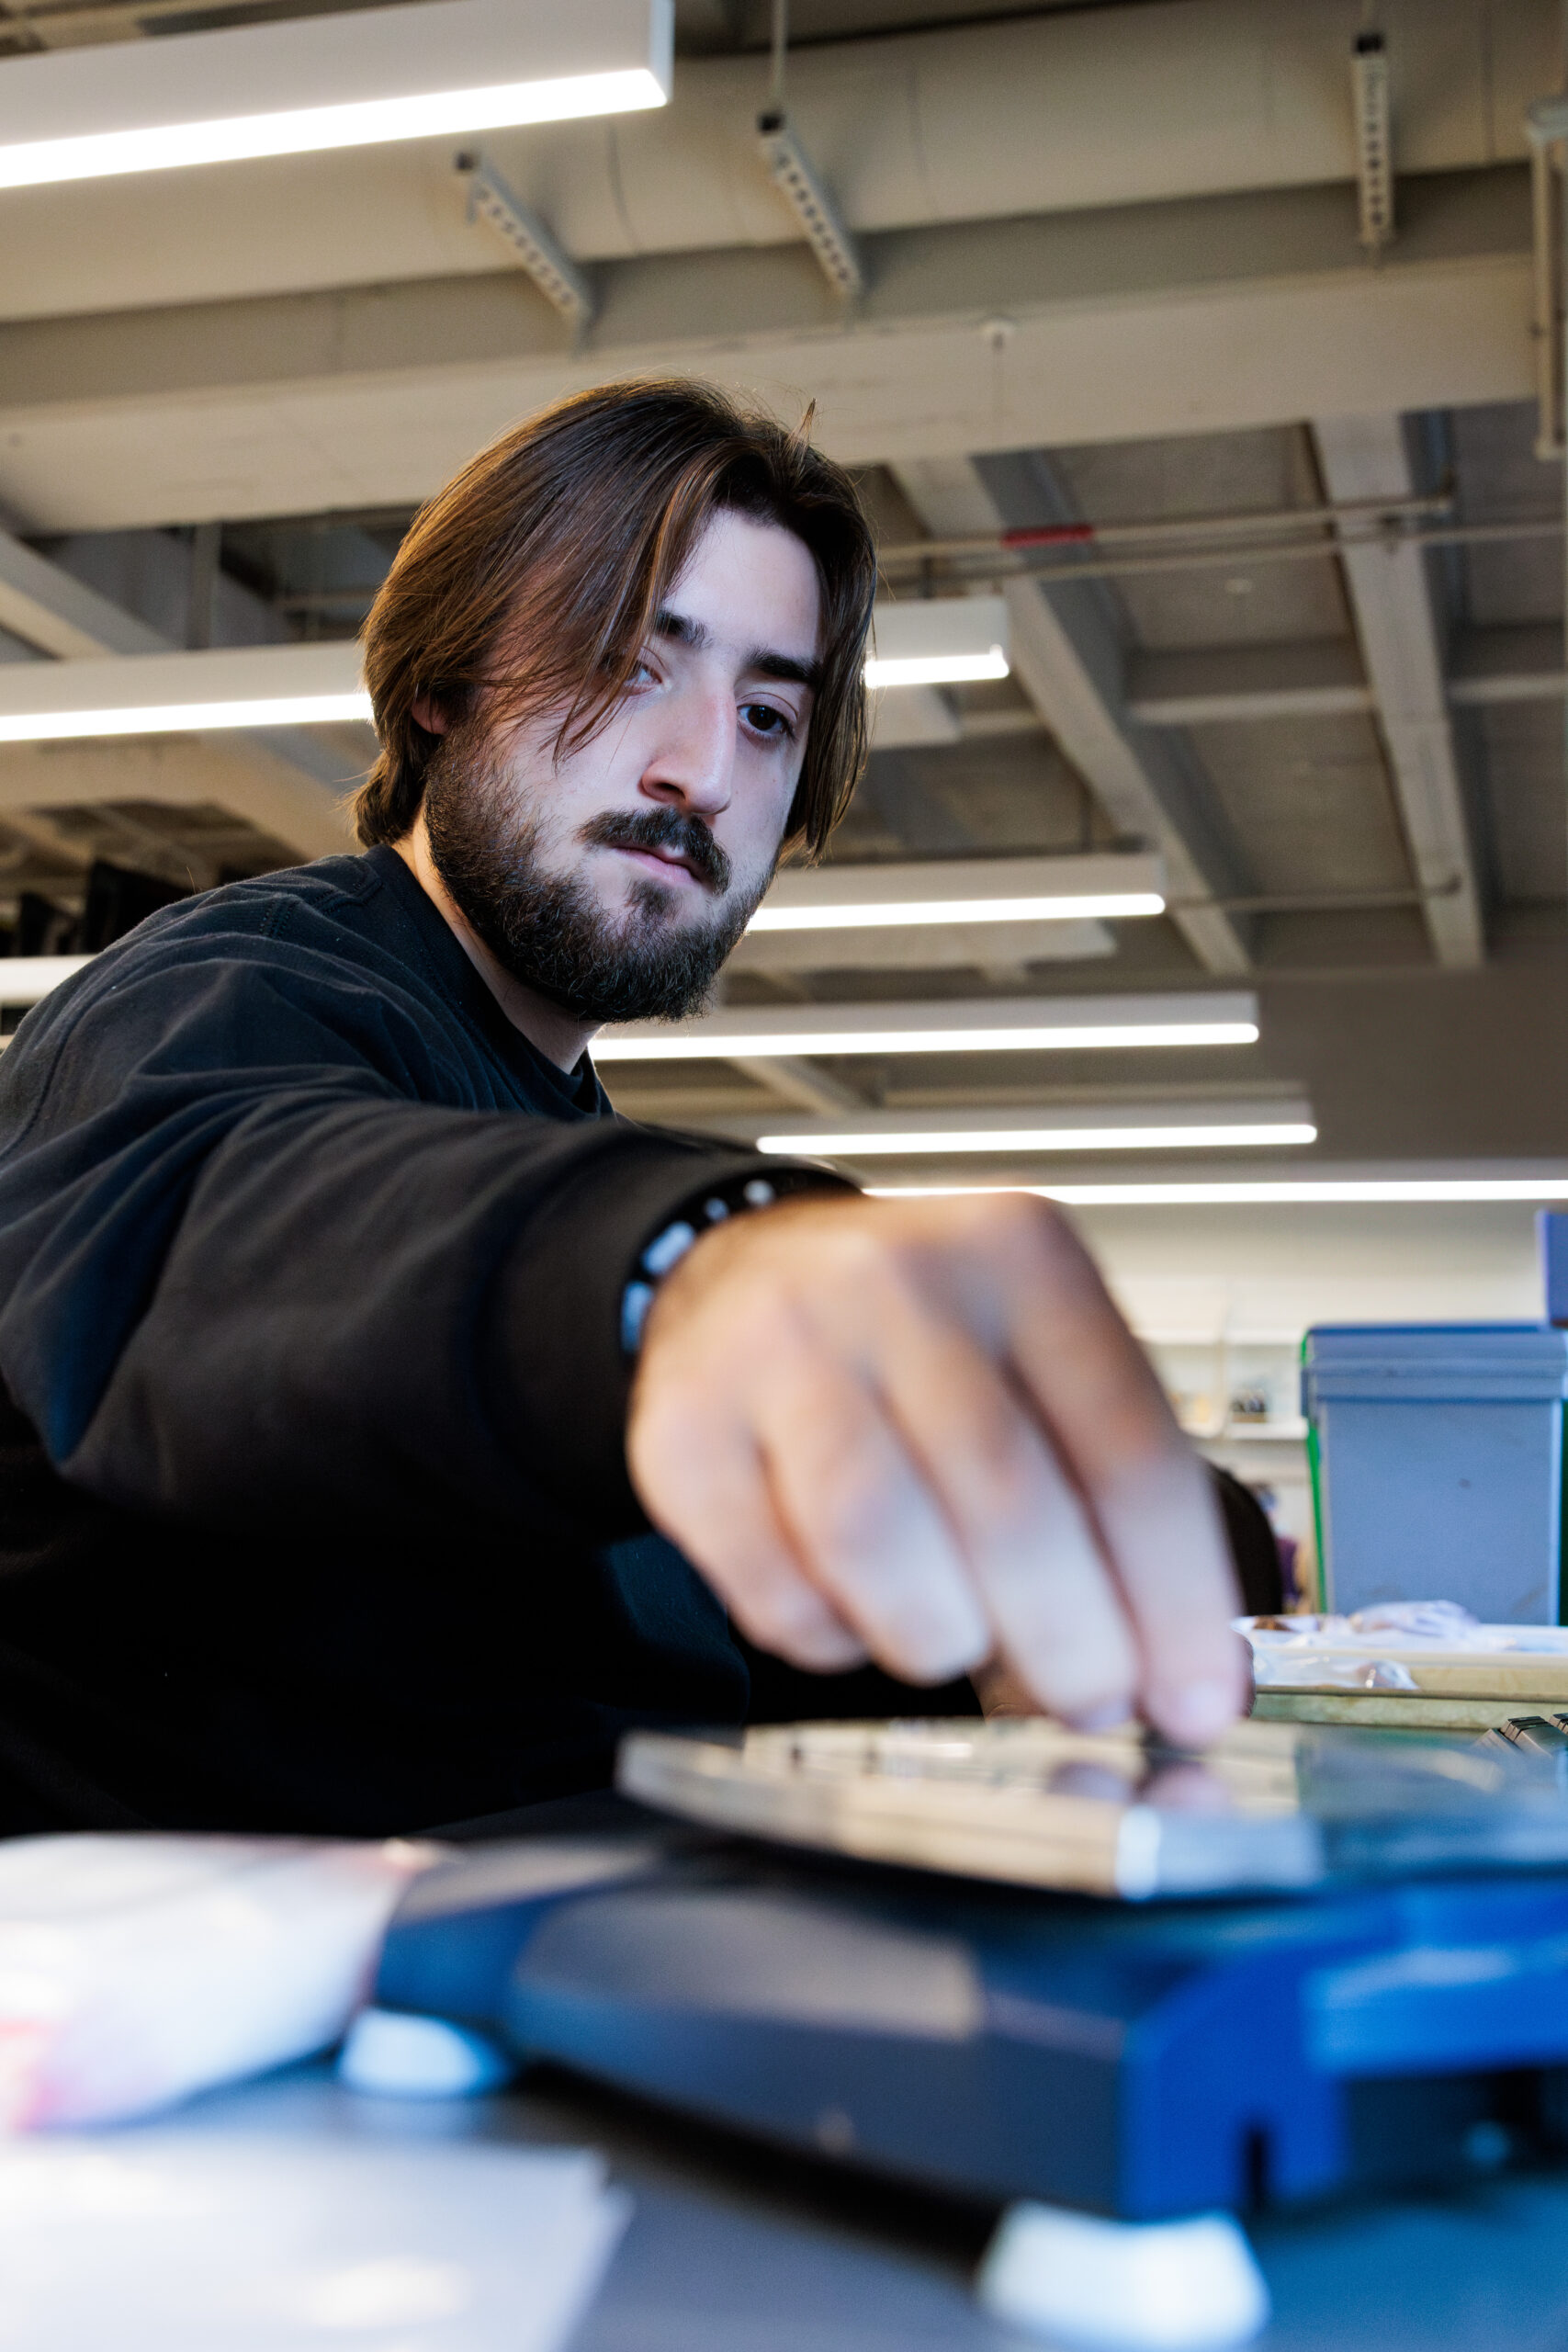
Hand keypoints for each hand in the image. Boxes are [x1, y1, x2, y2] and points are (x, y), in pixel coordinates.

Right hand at [627, 1192, 1244, 1745]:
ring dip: (940, 1638)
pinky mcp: (685, 1431)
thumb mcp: (1038, 1358)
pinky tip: (859, 1614)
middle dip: (1069, 1641)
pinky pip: (773, 1586)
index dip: (1175, 1600)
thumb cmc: (918, 1335)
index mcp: (1020, 1256)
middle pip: (1009, 1504)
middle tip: (1090, 1700)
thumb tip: (1181, 1673)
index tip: (1195, 1695)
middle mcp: (898, 1284)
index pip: (1129, 1450)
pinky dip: (831, 1637)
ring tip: (960, 1646)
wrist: (741, 1271)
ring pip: (878, 1541)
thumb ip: (1114, 1495)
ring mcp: (779, 1350)